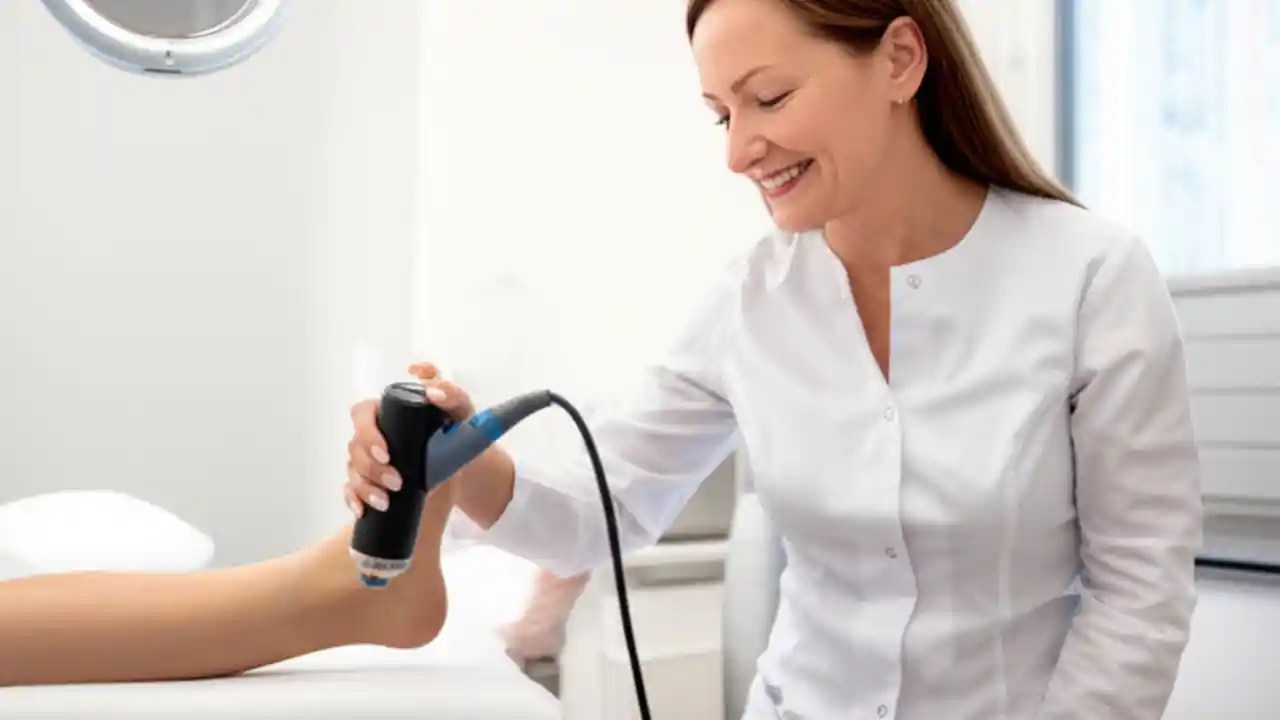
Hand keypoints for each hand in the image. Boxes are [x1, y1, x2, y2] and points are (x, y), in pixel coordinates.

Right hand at [343, 362, 476, 517]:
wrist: (462, 461)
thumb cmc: (456, 428)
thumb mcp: (459, 408)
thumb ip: (452, 393)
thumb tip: (434, 393)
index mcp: (387, 411)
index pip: (362, 414)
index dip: (367, 433)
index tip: (386, 453)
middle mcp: (373, 435)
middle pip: (355, 447)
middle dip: (371, 468)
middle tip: (396, 482)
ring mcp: (369, 459)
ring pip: (353, 471)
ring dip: (366, 487)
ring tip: (386, 502)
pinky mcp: (371, 481)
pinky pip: (351, 491)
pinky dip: (354, 500)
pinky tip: (363, 510)